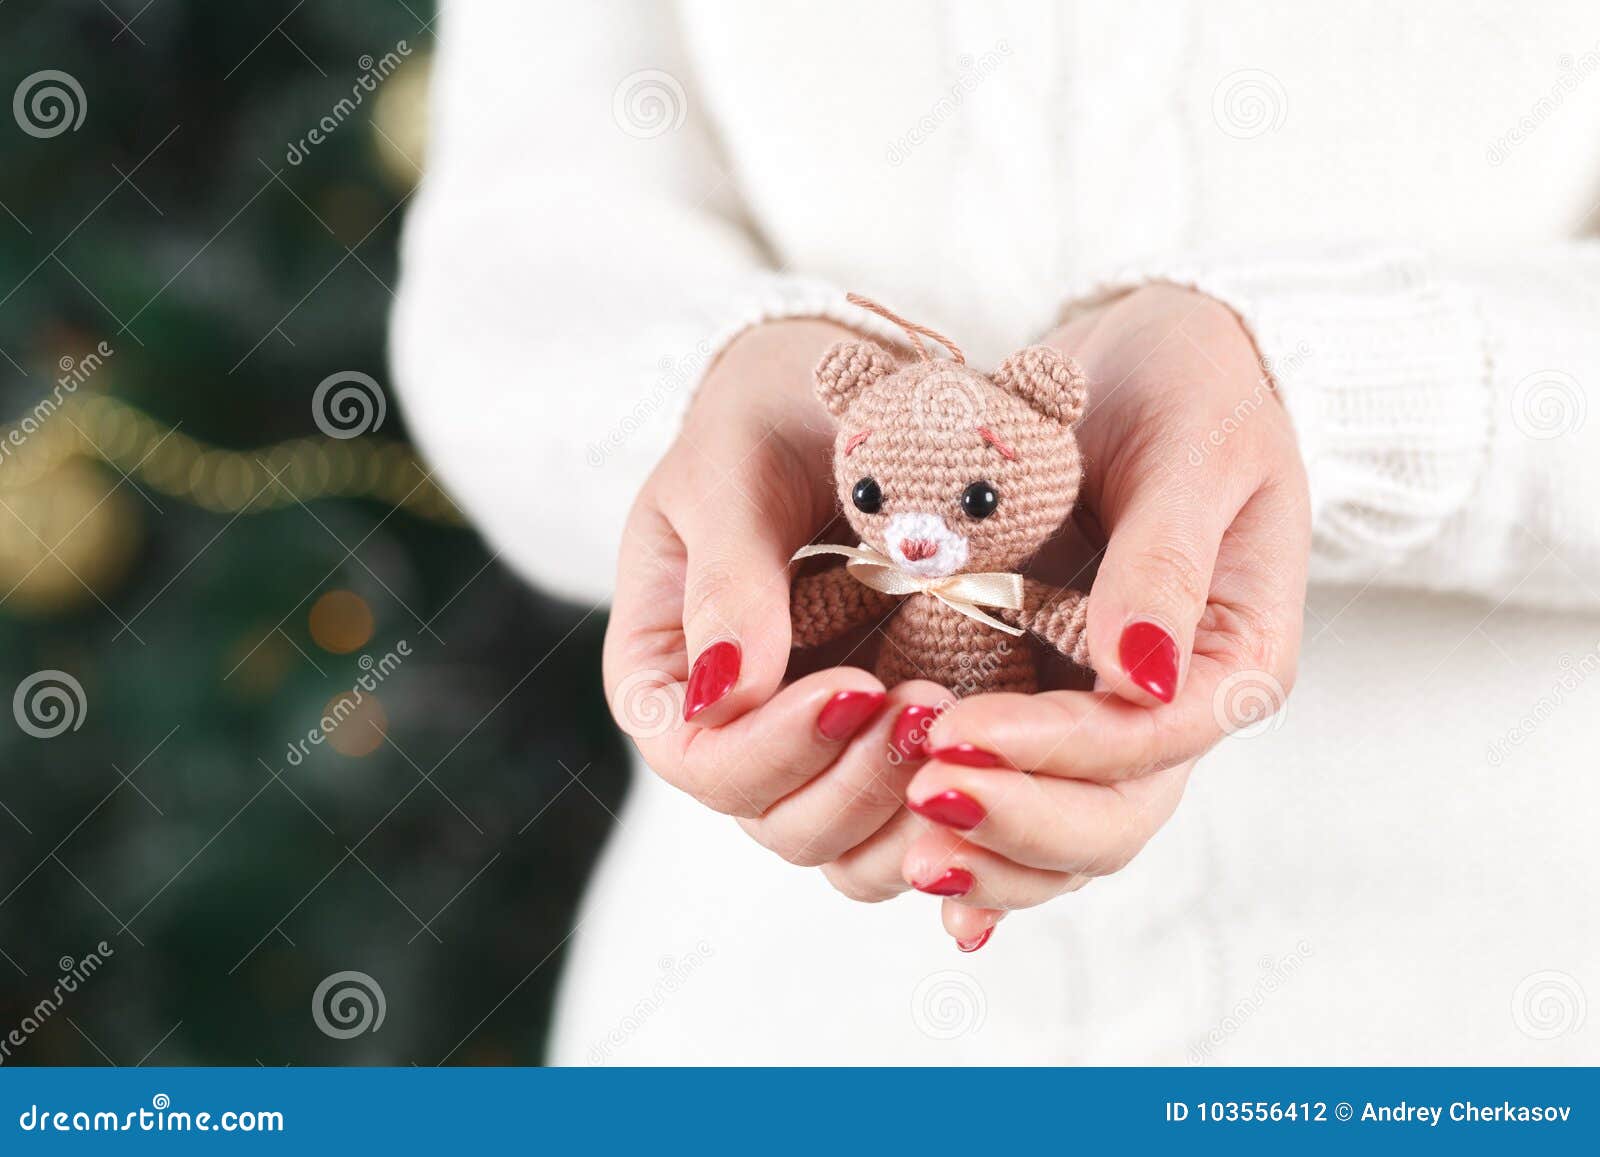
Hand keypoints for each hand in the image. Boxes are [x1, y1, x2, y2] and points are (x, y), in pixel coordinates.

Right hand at [602, 320, 946, 869]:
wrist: (843, 394)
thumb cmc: (769, 414)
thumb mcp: (730, 470)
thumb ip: (726, 579)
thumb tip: (718, 697)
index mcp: (666, 672)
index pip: (698, 759)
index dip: (771, 747)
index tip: (855, 686)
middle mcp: (732, 726)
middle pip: (774, 819)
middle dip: (855, 781)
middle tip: (930, 705)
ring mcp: (811, 744)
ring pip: (849, 843)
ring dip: (909, 805)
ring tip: (967, 723)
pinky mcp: (885, 742)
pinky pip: (913, 818)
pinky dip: (956, 811)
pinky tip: (1002, 765)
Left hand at [901, 284, 1310, 947]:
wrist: (1150, 362)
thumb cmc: (1191, 386)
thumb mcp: (1197, 448)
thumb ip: (1166, 562)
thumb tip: (1142, 679)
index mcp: (1234, 657)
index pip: (1149, 740)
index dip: (1054, 750)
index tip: (955, 732)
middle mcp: (1176, 708)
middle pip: (1111, 817)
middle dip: (1016, 819)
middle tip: (918, 795)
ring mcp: (1109, 714)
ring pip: (1064, 833)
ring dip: (988, 850)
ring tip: (897, 845)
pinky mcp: (1050, 702)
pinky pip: (1020, 794)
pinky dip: (978, 841)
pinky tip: (913, 873)